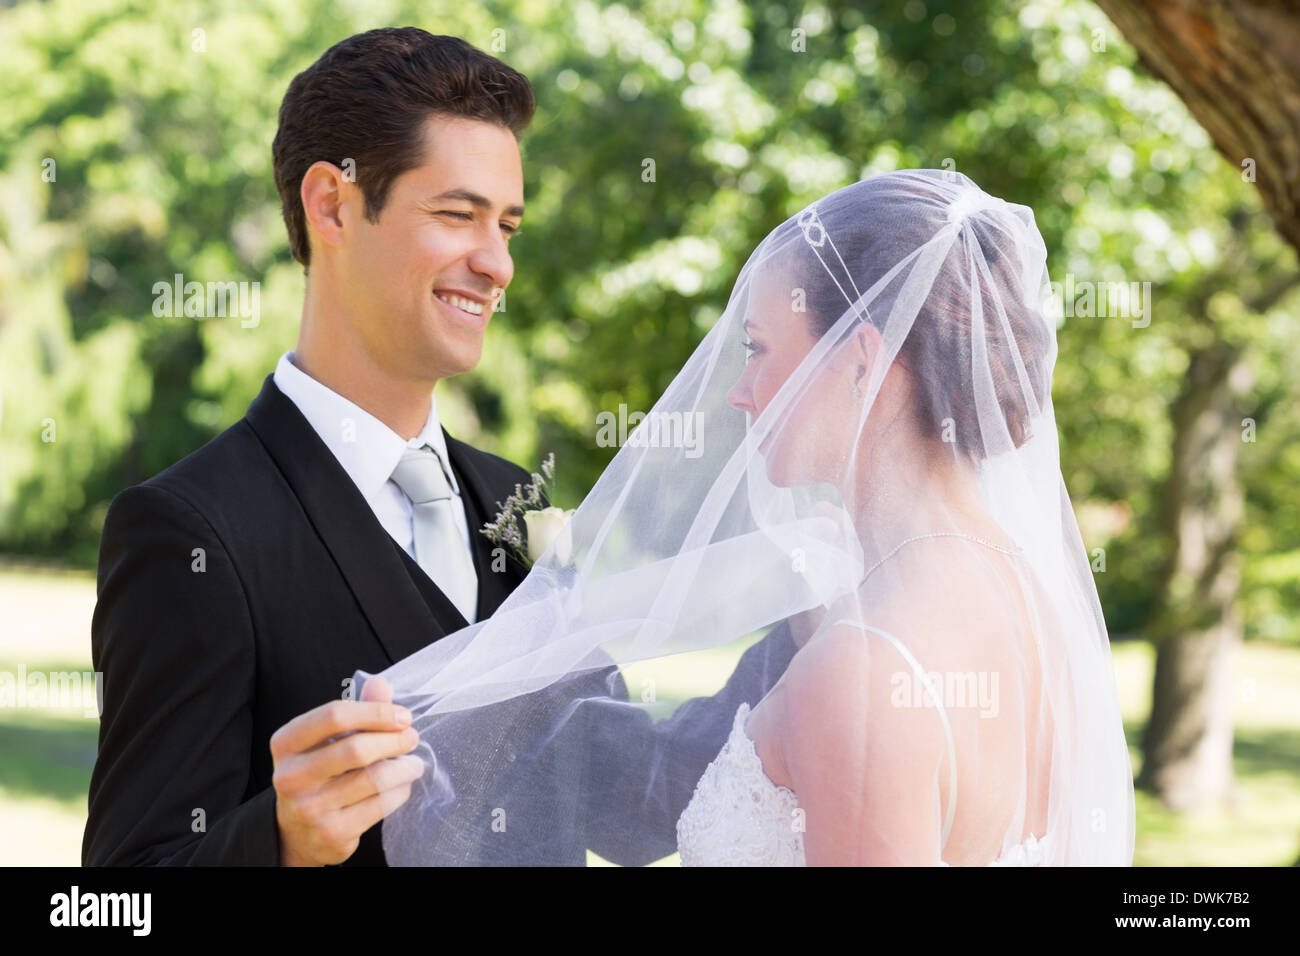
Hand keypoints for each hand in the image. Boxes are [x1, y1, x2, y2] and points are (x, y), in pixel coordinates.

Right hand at [270, 676, 423, 865]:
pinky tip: (402, 786)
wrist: (297, 831)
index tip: (403, 716)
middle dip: (393, 740)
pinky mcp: (331, 832)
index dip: (375, 712)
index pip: (334, 716)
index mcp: (286, 743)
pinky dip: (399, 792)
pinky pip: (379, 806)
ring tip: (414, 763)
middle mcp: (290, 776)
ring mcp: (309, 808)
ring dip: (403, 768)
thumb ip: (356, 711)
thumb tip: (379, 683)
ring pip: (372, 780)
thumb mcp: (327, 740)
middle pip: (355, 749)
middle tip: (412, 737)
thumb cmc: (318, 773)